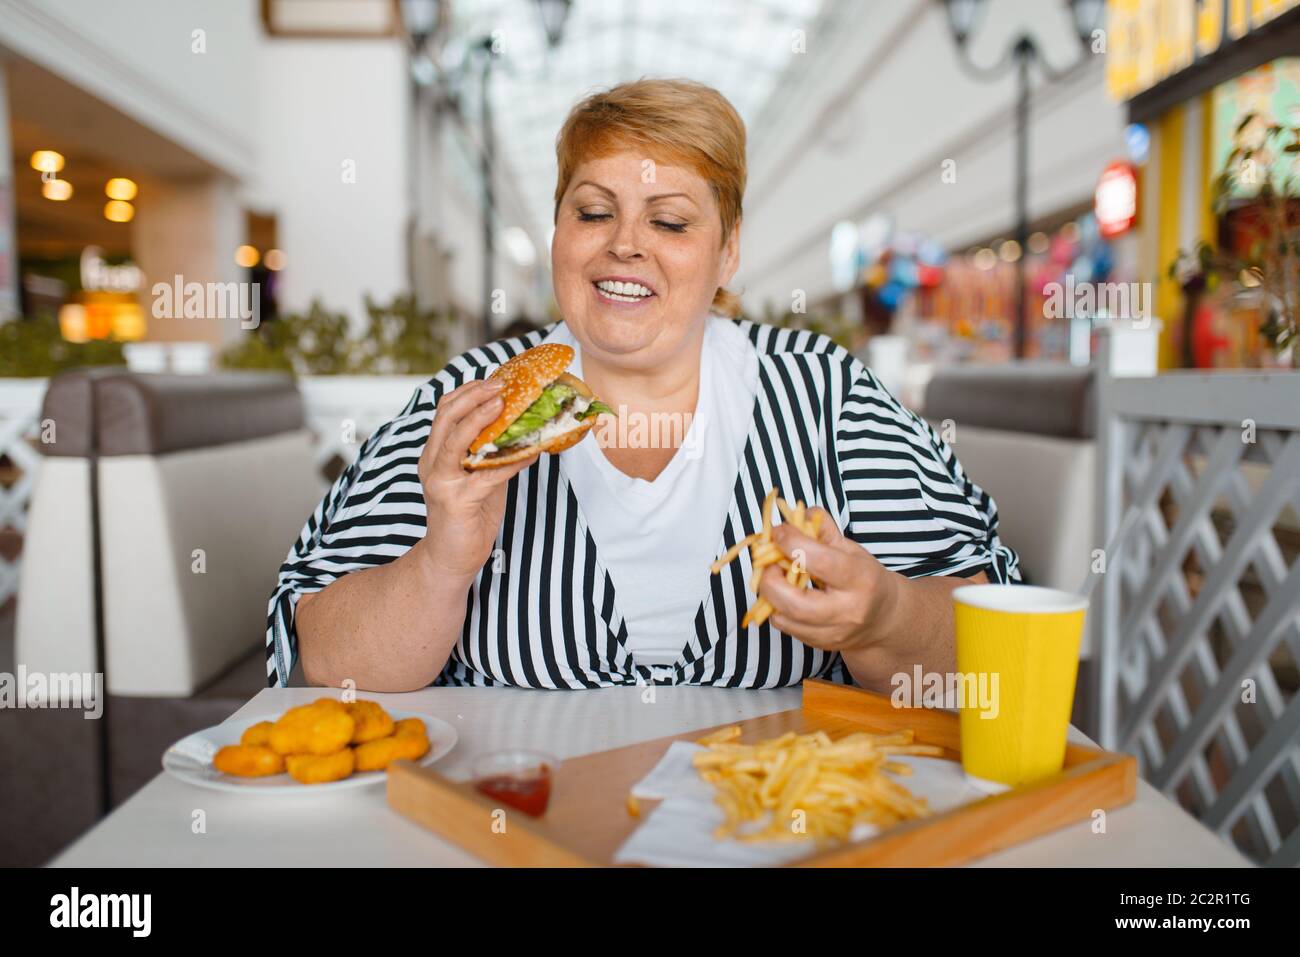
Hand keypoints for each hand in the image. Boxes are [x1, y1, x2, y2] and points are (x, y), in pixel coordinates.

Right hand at [416, 379, 538, 579]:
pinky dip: (510, 460)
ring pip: (457, 440)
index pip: (444, 412)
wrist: (450, 558)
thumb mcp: (478, 476)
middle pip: (447, 418)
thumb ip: (490, 453)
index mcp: (434, 454)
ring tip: (504, 403)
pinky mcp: (457, 502)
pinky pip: (487, 475)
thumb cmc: (468, 516)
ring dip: (481, 419)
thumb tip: (522, 429)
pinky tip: (531, 451)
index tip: (492, 379)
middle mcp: (432, 464)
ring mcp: (442, 482)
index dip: (466, 391)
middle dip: (473, 396)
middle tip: (500, 384)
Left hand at [756, 507, 902, 653]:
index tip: (779, 532)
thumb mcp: (851, 549)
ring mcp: (832, 633)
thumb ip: (823, 529)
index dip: (792, 543)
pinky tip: (784, 593)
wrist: (883, 619)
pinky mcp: (818, 644)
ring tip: (775, 575)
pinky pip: (784, 627)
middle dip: (770, 579)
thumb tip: (796, 513)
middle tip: (768, 561)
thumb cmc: (864, 578)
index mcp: (860, 580)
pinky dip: (776, 606)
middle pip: (794, 602)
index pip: (821, 561)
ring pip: (783, 618)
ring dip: (769, 593)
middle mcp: (847, 611)